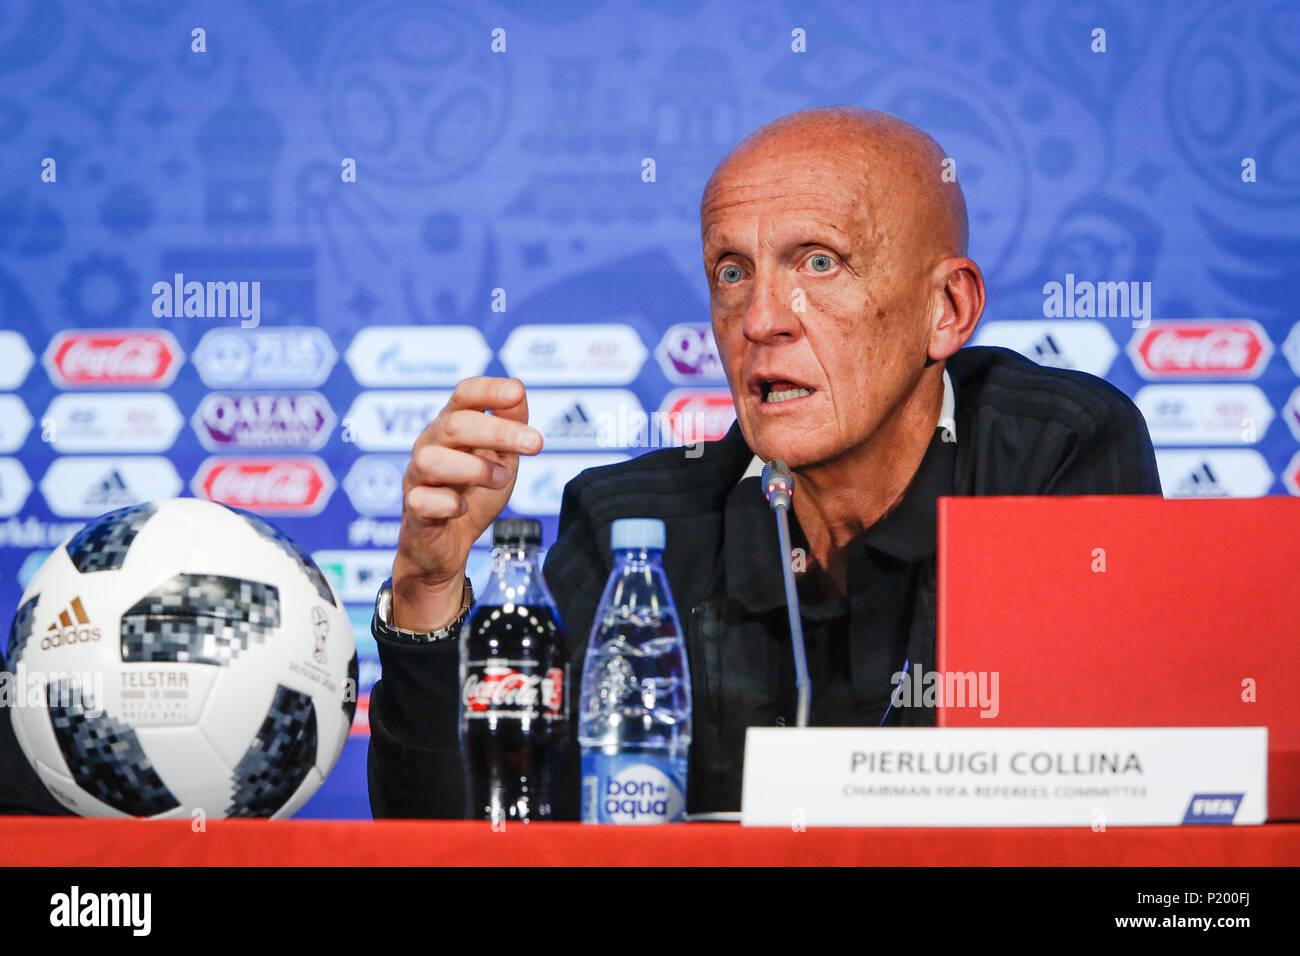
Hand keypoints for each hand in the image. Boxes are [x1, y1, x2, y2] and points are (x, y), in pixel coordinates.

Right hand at [390, 377, 541, 629]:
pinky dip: (448, 503)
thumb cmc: (473, 494)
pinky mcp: (413, 508)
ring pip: (432, 459)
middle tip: (535, 443)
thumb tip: (518, 391)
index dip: (488, 389)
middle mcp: (430, 444)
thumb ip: (510, 425)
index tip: (517, 393)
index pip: (464, 394)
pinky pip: (423, 500)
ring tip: (501, 479)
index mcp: (452, 425)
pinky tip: (464, 508)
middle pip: (455, 424)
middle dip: (498, 431)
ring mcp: (417, 476)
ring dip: (474, 468)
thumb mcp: (500, 456)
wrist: (449, 545)